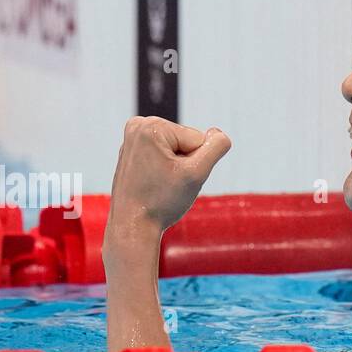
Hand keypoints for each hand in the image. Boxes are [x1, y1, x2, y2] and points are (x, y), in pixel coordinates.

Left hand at [107, 116, 230, 238]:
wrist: (132, 225)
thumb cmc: (161, 201)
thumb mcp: (196, 174)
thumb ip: (215, 148)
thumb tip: (219, 134)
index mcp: (152, 126)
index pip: (198, 141)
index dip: (194, 165)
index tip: (174, 180)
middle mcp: (138, 126)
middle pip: (186, 143)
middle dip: (185, 166)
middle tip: (167, 184)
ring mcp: (133, 139)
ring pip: (177, 151)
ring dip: (176, 170)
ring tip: (159, 185)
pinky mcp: (133, 152)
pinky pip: (164, 157)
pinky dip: (164, 172)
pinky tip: (152, 184)